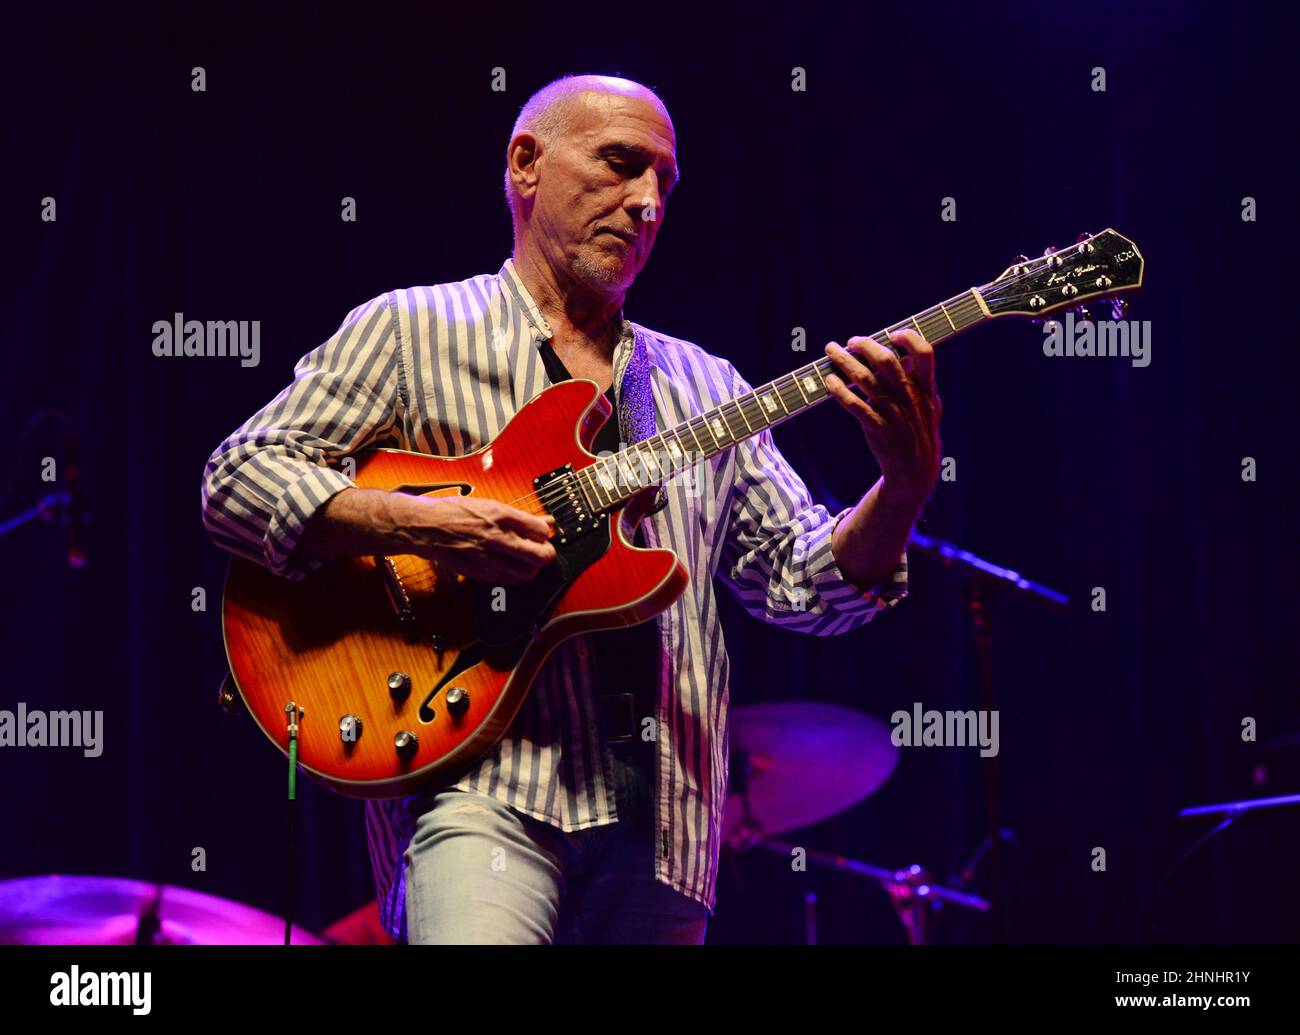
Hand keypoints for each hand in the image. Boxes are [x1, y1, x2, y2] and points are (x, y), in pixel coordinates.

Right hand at [405, 495, 556, 583]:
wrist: (427, 527)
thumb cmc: (455, 512)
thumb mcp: (490, 505)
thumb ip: (520, 517)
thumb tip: (544, 522)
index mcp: (501, 516)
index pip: (541, 531)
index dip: (545, 532)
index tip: (541, 532)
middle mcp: (498, 538)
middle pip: (541, 555)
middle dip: (547, 553)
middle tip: (543, 549)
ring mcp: (489, 557)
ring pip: (529, 572)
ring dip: (533, 566)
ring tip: (528, 559)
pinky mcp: (481, 572)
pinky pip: (510, 580)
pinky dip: (517, 575)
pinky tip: (512, 566)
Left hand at [823, 329, 941, 501]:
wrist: (915, 469)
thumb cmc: (918, 430)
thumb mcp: (928, 404)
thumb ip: (917, 380)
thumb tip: (902, 356)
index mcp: (925, 387)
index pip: (924, 353)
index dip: (909, 338)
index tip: (892, 334)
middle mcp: (909, 396)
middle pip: (886, 361)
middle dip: (865, 345)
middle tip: (851, 341)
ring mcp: (892, 412)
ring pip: (864, 379)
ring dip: (844, 361)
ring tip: (831, 351)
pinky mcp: (876, 427)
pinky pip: (854, 405)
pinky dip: (839, 390)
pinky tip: (829, 381)